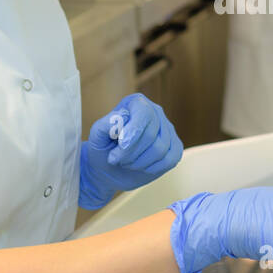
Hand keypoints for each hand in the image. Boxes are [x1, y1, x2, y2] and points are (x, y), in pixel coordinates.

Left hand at [80, 94, 183, 209]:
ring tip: (126, 162)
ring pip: (161, 149)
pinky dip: (153, 168)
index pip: (143, 114)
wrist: (110, 169)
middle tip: (116, 159)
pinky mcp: (175, 147)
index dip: (133, 133)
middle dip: (130, 153)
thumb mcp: (96, 137)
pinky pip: (170, 159)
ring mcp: (168, 129)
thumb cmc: (103, 149)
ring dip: (139, 162)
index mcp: (136, 103)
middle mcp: (155, 112)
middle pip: (151, 134)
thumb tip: (123, 117)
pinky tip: (141, 167)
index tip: (120, 147)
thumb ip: (105, 125)